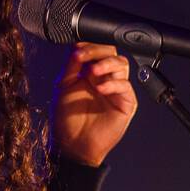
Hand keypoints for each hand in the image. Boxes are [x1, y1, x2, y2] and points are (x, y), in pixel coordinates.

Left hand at [51, 43, 137, 166]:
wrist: (72, 145)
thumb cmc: (67, 119)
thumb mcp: (63, 86)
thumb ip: (71, 66)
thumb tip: (77, 47)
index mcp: (90, 72)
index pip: (97, 49)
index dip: (89, 45)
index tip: (77, 48)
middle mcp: (105, 78)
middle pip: (111, 52)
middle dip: (97, 51)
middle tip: (83, 57)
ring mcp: (116, 90)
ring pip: (121, 64)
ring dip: (107, 64)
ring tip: (93, 71)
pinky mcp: (125, 103)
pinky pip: (125, 87)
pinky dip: (113, 84)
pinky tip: (100, 88)